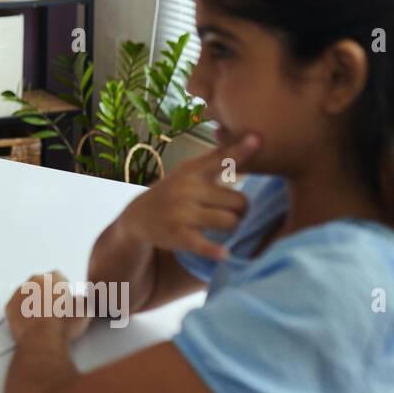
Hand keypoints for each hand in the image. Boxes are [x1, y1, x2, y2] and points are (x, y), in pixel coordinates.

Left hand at [4, 270, 91, 345]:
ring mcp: (19, 293)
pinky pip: (16, 306)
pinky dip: (22, 312)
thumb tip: (83, 299)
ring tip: (42, 317)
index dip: (63, 287)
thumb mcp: (84, 311)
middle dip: (47, 293)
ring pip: (27, 294)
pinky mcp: (10, 307)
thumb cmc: (63, 324)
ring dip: (33, 302)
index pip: (59, 276)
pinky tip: (31, 323)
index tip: (65, 297)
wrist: (43, 339)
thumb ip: (84, 300)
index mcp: (52, 278)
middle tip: (54, 308)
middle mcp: (34, 281)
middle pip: (41, 283)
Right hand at [116, 133, 259, 260]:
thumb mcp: (189, 172)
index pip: (221, 159)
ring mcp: (182, 212)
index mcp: (192, 171)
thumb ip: (219, 158)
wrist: (137, 217)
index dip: (240, 150)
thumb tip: (255, 139)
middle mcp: (188, 188)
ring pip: (230, 222)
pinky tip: (224, 253)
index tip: (256, 139)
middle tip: (232, 212)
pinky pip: (206, 245)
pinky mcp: (178, 235)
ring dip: (232, 227)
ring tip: (223, 226)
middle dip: (240, 210)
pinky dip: (217, 251)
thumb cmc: (174, 192)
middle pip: (240, 201)